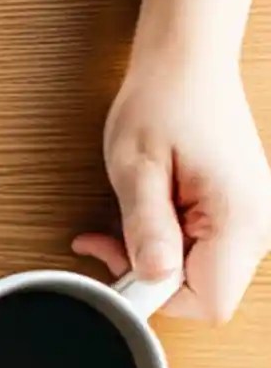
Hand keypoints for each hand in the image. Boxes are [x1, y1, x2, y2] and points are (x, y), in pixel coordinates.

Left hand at [76, 0, 269, 323]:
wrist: (186, 64)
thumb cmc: (162, 103)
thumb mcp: (136, 168)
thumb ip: (145, 226)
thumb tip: (152, 274)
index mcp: (241, 217)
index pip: (207, 302)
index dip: (156, 295)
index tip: (118, 262)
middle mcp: (259, 224)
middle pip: (204, 294)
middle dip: (151, 276)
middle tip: (112, 238)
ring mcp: (254, 220)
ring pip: (201, 275)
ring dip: (156, 257)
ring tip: (132, 214)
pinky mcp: (240, 214)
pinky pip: (204, 251)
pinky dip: (168, 242)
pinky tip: (149, 213)